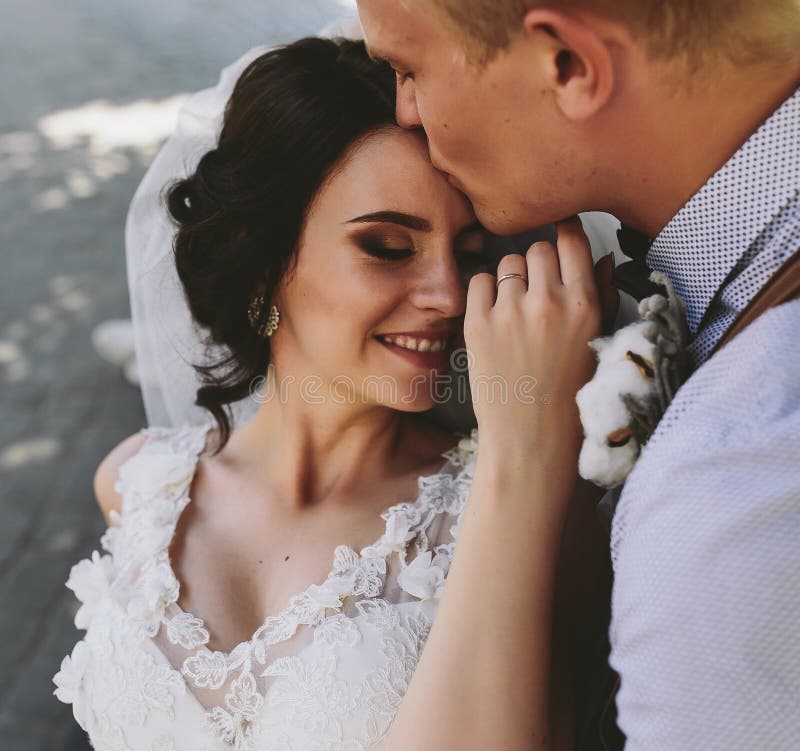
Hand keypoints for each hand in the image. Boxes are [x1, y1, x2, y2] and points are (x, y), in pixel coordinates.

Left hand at [465, 217, 604, 455]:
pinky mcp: (478, 326)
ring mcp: (510, 313)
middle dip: (539, 264)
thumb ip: (603, 295)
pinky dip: (486, 292)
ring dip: (512, 278)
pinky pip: (479, 281)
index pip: (572, 239)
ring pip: (508, 263)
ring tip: (517, 311)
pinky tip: (495, 316)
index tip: (560, 238)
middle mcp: (548, 303)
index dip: (565, 234)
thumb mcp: (599, 343)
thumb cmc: (570, 395)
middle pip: (538, 248)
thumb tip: (602, 256)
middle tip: (537, 290)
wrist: (532, 439)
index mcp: (584, 305)